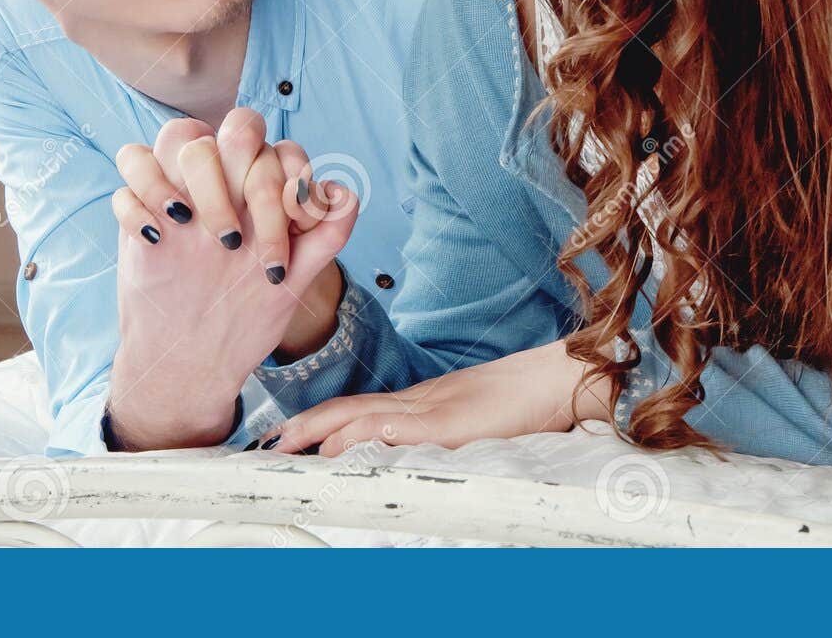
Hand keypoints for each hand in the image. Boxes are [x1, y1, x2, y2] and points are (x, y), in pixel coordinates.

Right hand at [106, 111, 357, 449]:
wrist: (192, 359)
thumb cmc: (245, 312)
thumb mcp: (293, 281)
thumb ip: (325, 236)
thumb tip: (340, 190)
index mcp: (260, 191)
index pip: (276, 149)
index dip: (283, 185)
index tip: (278, 247)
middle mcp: (222, 181)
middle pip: (231, 131)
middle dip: (236, 180)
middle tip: (232, 242)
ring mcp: (177, 192)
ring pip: (177, 135)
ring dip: (189, 178)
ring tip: (190, 228)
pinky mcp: (136, 214)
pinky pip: (129, 170)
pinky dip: (138, 200)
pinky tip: (155, 239)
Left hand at [266, 339, 615, 456]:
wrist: (560, 377)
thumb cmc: (526, 399)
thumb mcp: (474, 420)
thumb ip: (442, 434)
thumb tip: (410, 454)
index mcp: (424, 401)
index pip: (361, 408)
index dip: (322, 420)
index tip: (291, 435)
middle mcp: (420, 401)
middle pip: (350, 408)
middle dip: (306, 424)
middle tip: (271, 441)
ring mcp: (433, 409)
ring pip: (363, 416)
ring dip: (321, 433)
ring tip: (289, 448)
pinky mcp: (449, 424)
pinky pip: (397, 428)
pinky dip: (363, 437)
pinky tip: (341, 447)